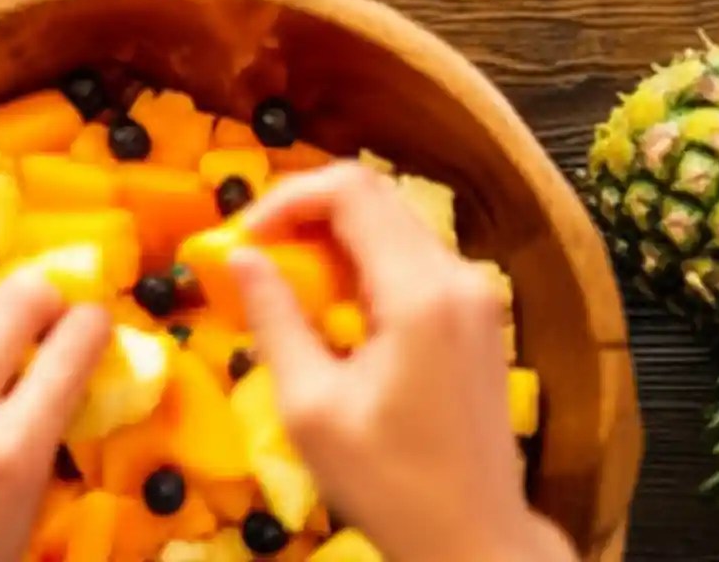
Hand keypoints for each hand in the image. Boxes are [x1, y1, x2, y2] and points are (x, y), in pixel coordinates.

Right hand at [228, 163, 575, 561]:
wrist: (474, 538)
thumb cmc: (387, 483)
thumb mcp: (310, 407)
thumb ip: (275, 319)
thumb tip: (241, 257)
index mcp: (419, 295)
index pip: (352, 191)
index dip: (287, 197)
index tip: (243, 237)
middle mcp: (458, 276)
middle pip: (376, 195)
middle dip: (306, 211)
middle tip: (256, 252)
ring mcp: (476, 293)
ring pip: (394, 222)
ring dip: (333, 235)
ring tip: (286, 278)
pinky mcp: (477, 313)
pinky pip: (412, 257)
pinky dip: (364, 261)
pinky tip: (332, 303)